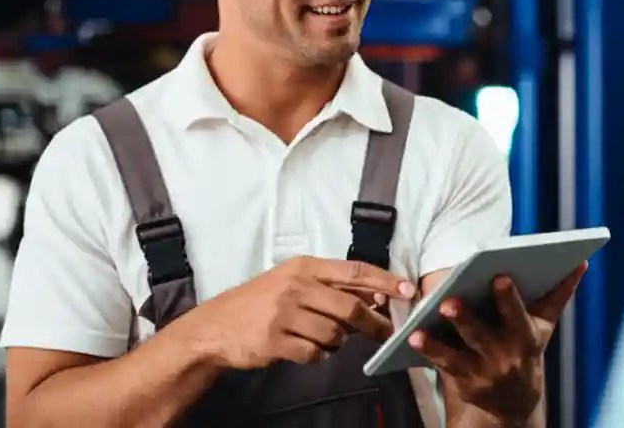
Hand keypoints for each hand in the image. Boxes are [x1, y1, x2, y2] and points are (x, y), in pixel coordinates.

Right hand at [175, 255, 416, 369]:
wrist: (215, 327)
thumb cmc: (260, 302)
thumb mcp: (293, 284)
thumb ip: (332, 289)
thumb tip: (376, 300)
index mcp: (304, 267)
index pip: (354, 270)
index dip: (384, 281)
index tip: (408, 290)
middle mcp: (296, 287)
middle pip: (350, 307)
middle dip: (373, 323)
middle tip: (385, 332)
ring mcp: (284, 314)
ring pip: (334, 333)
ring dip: (337, 342)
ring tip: (323, 338)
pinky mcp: (275, 341)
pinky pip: (314, 353)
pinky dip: (318, 355)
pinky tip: (308, 350)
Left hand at [409, 263, 587, 424]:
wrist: (516, 403)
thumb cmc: (527, 349)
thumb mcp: (544, 326)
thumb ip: (559, 294)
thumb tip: (580, 263)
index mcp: (526, 338)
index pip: (518, 316)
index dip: (510, 298)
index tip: (500, 277)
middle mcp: (504, 357)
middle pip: (483, 336)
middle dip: (466, 319)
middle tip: (449, 301)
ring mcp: (482, 372)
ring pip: (457, 355)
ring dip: (438, 342)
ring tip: (419, 327)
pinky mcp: (463, 381)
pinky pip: (443, 365)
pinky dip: (429, 352)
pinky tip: (412, 337)